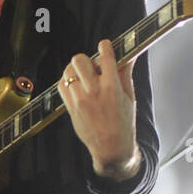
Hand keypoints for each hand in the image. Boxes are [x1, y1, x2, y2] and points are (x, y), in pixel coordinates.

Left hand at [59, 39, 141, 179]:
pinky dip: (66, 81)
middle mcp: (94, 92)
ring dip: (75, 71)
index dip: (105, 46)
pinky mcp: (70, 108)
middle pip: (80, 60)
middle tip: (92, 68)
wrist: (111, 148)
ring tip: (83, 78)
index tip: (105, 45)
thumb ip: (126, 74)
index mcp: (112, 87)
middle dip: (86, 60)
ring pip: (68, 71)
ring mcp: (80, 100)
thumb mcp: (129, 97)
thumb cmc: (123, 124)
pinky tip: (75, 86)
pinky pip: (61, 85)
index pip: (106, 56)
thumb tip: (130, 56)